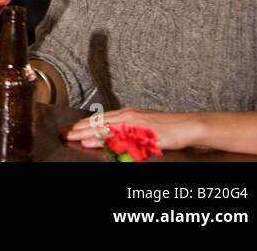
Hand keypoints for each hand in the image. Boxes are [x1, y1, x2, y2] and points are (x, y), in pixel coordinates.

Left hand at [62, 107, 200, 151]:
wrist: (188, 125)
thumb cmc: (169, 127)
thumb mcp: (144, 126)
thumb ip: (129, 130)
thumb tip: (115, 136)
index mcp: (128, 114)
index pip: (102, 118)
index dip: (86, 123)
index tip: (73, 127)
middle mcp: (129, 116)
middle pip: (101, 122)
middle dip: (82, 128)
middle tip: (67, 133)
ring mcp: (135, 124)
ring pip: (107, 129)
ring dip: (89, 133)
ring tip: (75, 137)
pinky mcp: (142, 133)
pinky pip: (120, 138)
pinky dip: (106, 140)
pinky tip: (95, 142)